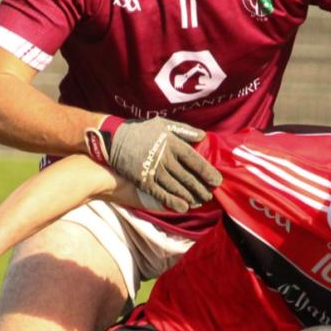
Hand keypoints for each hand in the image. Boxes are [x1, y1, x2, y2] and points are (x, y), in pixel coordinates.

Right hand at [85, 116, 222, 212]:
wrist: (112, 138)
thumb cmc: (140, 130)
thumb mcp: (162, 123)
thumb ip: (184, 130)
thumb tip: (203, 136)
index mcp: (171, 142)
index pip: (194, 160)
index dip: (207, 172)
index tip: (217, 181)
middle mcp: (164, 157)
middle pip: (187, 176)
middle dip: (200, 188)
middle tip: (210, 195)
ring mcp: (153, 170)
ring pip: (176, 187)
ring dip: (190, 196)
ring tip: (200, 201)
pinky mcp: (142, 180)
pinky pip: (161, 194)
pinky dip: (173, 202)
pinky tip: (183, 208)